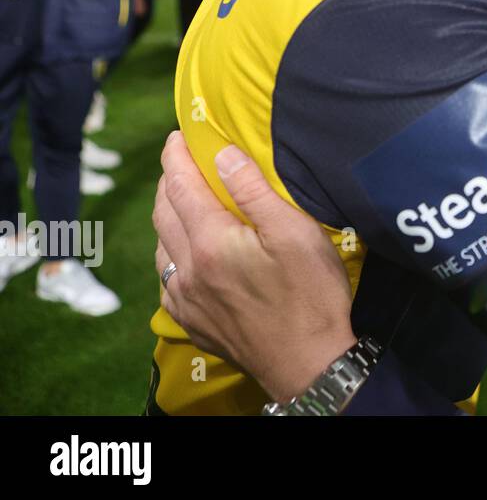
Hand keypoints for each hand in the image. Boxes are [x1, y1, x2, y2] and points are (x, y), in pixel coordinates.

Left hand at [152, 131, 355, 402]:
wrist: (309, 363)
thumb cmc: (311, 295)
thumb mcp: (295, 234)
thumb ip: (255, 191)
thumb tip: (225, 155)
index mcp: (212, 242)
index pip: (181, 187)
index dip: (175, 157)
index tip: (176, 136)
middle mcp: (188, 269)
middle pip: (163, 213)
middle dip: (168, 181)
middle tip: (179, 161)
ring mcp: (186, 299)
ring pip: (161, 246)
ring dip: (167, 216)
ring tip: (182, 200)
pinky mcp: (192, 321)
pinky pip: (167, 278)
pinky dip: (170, 253)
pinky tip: (186, 252)